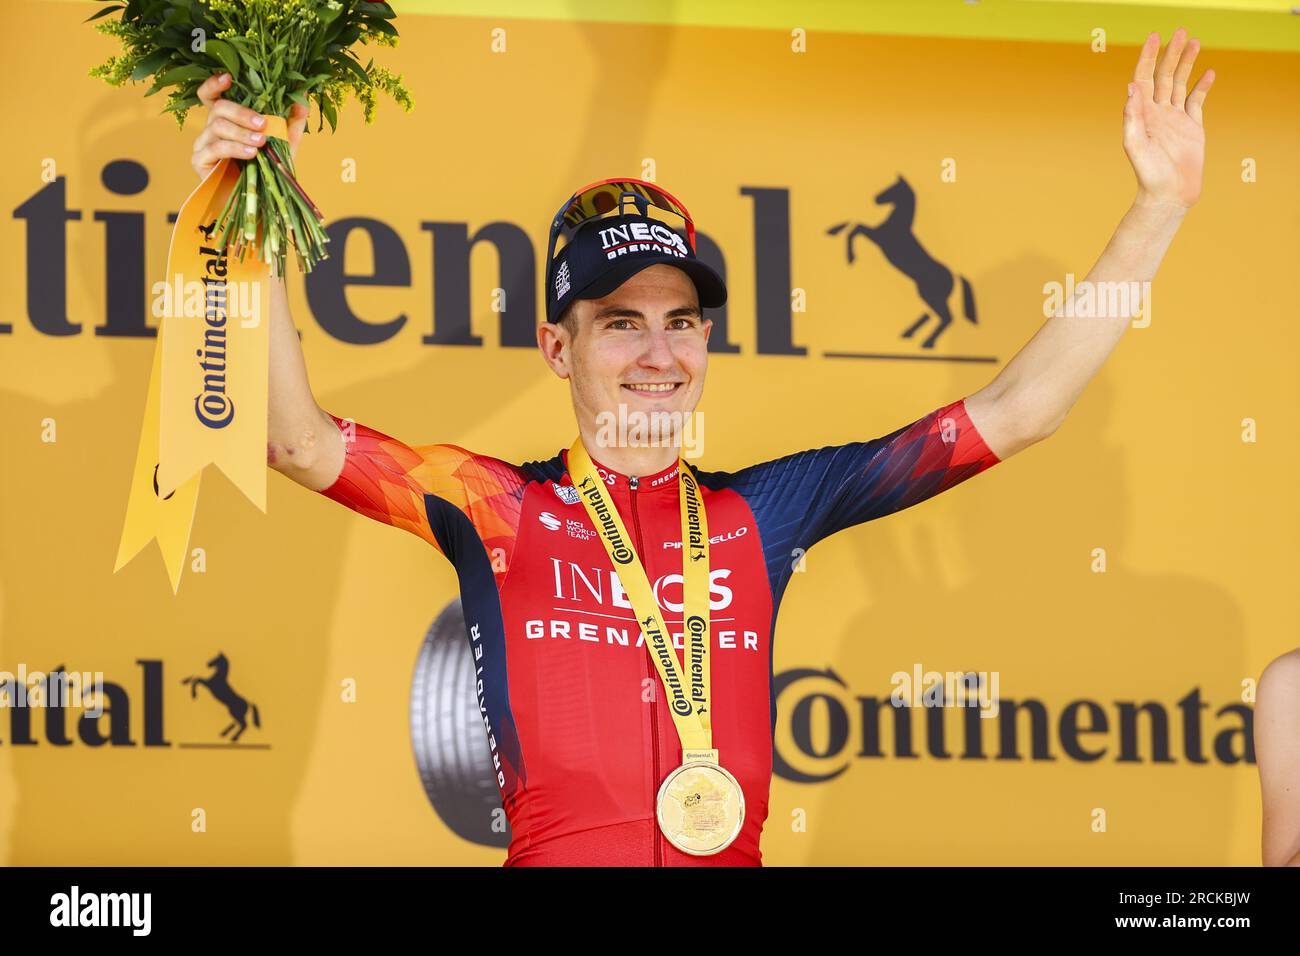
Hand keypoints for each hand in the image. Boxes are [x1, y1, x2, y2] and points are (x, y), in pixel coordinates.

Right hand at [192, 72, 309, 179]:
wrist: (263, 200)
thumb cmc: (270, 168)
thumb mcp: (285, 141)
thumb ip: (293, 118)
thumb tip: (303, 91)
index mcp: (228, 118)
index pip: (211, 95)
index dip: (214, 84)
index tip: (228, 78)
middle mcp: (212, 127)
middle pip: (218, 108)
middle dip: (242, 113)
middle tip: (263, 123)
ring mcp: (203, 144)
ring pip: (216, 127)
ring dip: (241, 133)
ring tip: (261, 142)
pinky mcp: (200, 162)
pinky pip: (214, 149)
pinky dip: (235, 149)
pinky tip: (251, 154)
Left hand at [1123, 28, 1214, 209]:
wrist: (1168, 194)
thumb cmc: (1148, 173)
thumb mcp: (1134, 144)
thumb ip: (1132, 116)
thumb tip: (1132, 88)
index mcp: (1142, 114)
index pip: (1144, 78)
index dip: (1148, 57)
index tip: (1154, 37)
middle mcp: (1157, 113)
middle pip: (1163, 76)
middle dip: (1171, 53)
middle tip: (1180, 31)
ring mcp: (1175, 119)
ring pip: (1180, 84)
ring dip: (1186, 64)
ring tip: (1194, 42)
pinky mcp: (1192, 128)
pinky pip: (1197, 102)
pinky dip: (1202, 86)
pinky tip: (1208, 73)